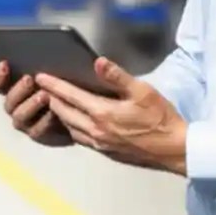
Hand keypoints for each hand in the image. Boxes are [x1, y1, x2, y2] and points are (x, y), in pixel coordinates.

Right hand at [0, 61, 74, 146]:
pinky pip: (36, 131)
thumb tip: (44, 51)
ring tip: (45, 96)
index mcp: (14, 87)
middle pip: (8, 101)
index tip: (6, 64)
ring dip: (30, 105)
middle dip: (18, 89)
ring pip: (19, 116)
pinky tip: (54, 113)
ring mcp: (25, 121)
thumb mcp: (57, 70)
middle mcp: (15, 105)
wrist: (82, 110)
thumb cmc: (66, 85)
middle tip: (29, 79)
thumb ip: (47, 63)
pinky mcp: (38, 134)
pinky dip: (44, 122)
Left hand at [35, 57, 187, 174]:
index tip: (40, 77)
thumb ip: (118, 77)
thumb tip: (98, 62)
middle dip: (51, 99)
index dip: (53, 85)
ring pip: (70, 128)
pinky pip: (81, 139)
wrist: (175, 150)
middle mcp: (96, 131)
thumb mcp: (143, 91)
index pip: (70, 96)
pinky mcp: (106, 153)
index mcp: (103, 114)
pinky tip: (74, 122)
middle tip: (41, 88)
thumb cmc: (162, 119)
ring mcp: (100, 144)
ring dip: (59, 115)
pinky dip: (71, 128)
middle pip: (64, 113)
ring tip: (53, 103)